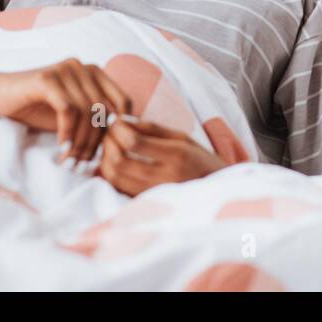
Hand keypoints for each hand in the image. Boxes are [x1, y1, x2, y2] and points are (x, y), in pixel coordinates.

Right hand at [0, 58, 131, 166]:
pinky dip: (67, 133)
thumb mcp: (71, 116)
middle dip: (96, 142)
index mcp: (94, 73)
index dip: (120, 129)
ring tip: (72, 162)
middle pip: (104, 110)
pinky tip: (61, 149)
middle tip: (84, 165)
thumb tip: (119, 146)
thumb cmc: (35, 107)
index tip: (109, 153)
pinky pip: (68, 110)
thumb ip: (93, 122)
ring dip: (81, 142)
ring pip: (87, 112)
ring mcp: (65, 69)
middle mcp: (83, 67)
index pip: (123, 102)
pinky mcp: (47, 78)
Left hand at [93, 115, 228, 196]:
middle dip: (108, 143)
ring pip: (114, 177)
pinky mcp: (146, 202)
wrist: (216, 190)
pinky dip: (110, 173)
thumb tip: (123, 120)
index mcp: (176, 155)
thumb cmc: (200, 160)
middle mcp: (164, 176)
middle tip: (109, 132)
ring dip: (105, 158)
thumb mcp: (182, 138)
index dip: (118, 129)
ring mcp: (154, 193)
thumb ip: (152, 129)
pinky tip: (115, 161)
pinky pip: (118, 187)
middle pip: (119, 161)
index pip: (134, 142)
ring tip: (110, 146)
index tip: (116, 120)